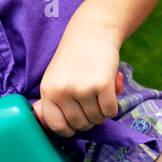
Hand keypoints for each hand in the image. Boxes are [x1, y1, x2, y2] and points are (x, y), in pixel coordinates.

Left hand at [33, 23, 122, 137]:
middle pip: (80, 125)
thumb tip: (55, 127)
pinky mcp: (102, 85)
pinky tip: (111, 91)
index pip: (56, 126)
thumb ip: (54, 102)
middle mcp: (62, 91)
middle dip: (89, 118)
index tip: (76, 124)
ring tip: (100, 93)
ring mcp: (82, 88)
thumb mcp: (55, 78)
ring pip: (97, 119)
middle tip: (92, 102)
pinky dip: (113, 106)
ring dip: (102, 111)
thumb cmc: (75, 58)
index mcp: (48, 90)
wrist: (93, 31)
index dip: (69, 129)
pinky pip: (110, 111)